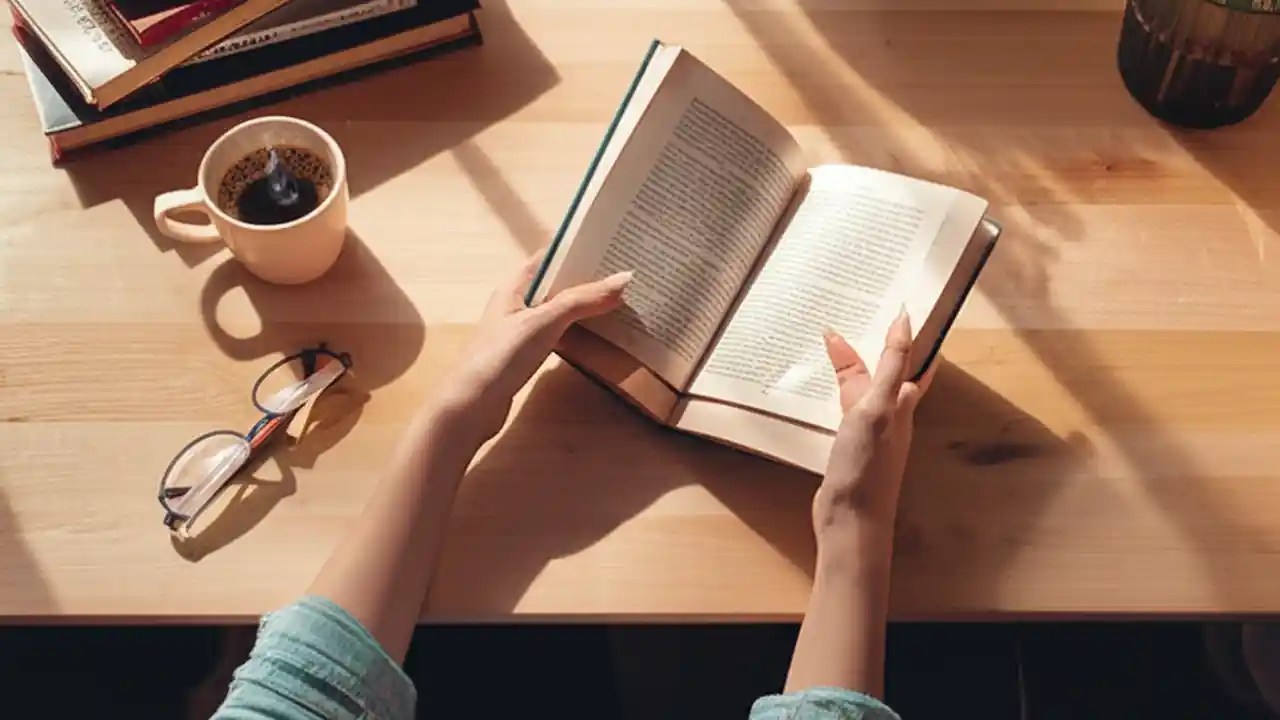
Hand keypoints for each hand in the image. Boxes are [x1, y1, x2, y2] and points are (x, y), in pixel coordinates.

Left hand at [430, 252, 631, 442]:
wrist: (471, 405)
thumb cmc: (502, 355)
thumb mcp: (544, 321)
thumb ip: (582, 300)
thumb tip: (626, 278)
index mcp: (514, 286)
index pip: (549, 258)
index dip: (577, 249)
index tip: (611, 247)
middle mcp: (516, 303)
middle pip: (557, 284)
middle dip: (587, 279)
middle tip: (627, 276)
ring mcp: (520, 331)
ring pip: (558, 310)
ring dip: (585, 307)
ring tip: (622, 302)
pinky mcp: (525, 355)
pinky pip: (558, 334)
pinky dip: (578, 331)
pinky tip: (599, 335)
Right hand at [813, 311, 933, 563]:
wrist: (851, 520)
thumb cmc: (867, 465)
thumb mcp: (877, 408)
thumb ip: (890, 366)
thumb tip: (903, 321)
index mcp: (901, 404)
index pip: (912, 359)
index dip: (909, 334)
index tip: (898, 304)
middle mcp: (889, 416)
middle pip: (883, 372)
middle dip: (872, 344)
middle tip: (855, 311)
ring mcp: (867, 432)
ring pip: (860, 389)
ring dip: (848, 366)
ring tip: (826, 340)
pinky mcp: (847, 447)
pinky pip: (841, 409)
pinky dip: (831, 393)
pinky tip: (815, 390)